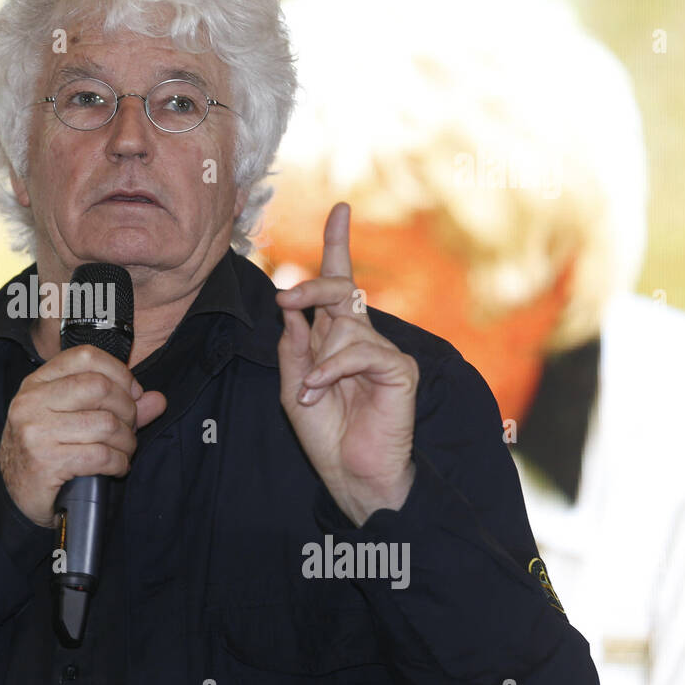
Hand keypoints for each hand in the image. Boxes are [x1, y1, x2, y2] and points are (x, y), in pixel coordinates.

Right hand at [0, 345, 167, 527]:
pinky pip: (100, 456)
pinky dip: (118, 463)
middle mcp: (32, 401)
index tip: (132, 395)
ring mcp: (35, 431)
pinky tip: (117, 468)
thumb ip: (117, 406)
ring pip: (104, 424)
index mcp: (37, 383)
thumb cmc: (46, 452)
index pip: (86, 357)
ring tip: (124, 451)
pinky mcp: (44, 462)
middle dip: (127, 410)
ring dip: (126, 441)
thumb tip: (157, 399)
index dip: (119, 373)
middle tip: (128, 428)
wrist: (14, 496)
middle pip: (99, 387)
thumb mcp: (73, 420)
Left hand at [276, 202, 418, 526]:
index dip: (338, 244)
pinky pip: (358, 353)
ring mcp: (384, 352)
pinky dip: (330, 372)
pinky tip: (319, 392)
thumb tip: (291, 308)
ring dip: (317, 361)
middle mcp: (362, 339)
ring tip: (311, 393)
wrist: (351, 475)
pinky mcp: (399, 370)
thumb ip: (293, 347)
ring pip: (345, 327)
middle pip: (341, 288)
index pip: (338, 283)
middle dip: (311, 287)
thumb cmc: (325, 434)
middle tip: (285, 299)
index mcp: (337, 338)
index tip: (340, 209)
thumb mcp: (292, 387)